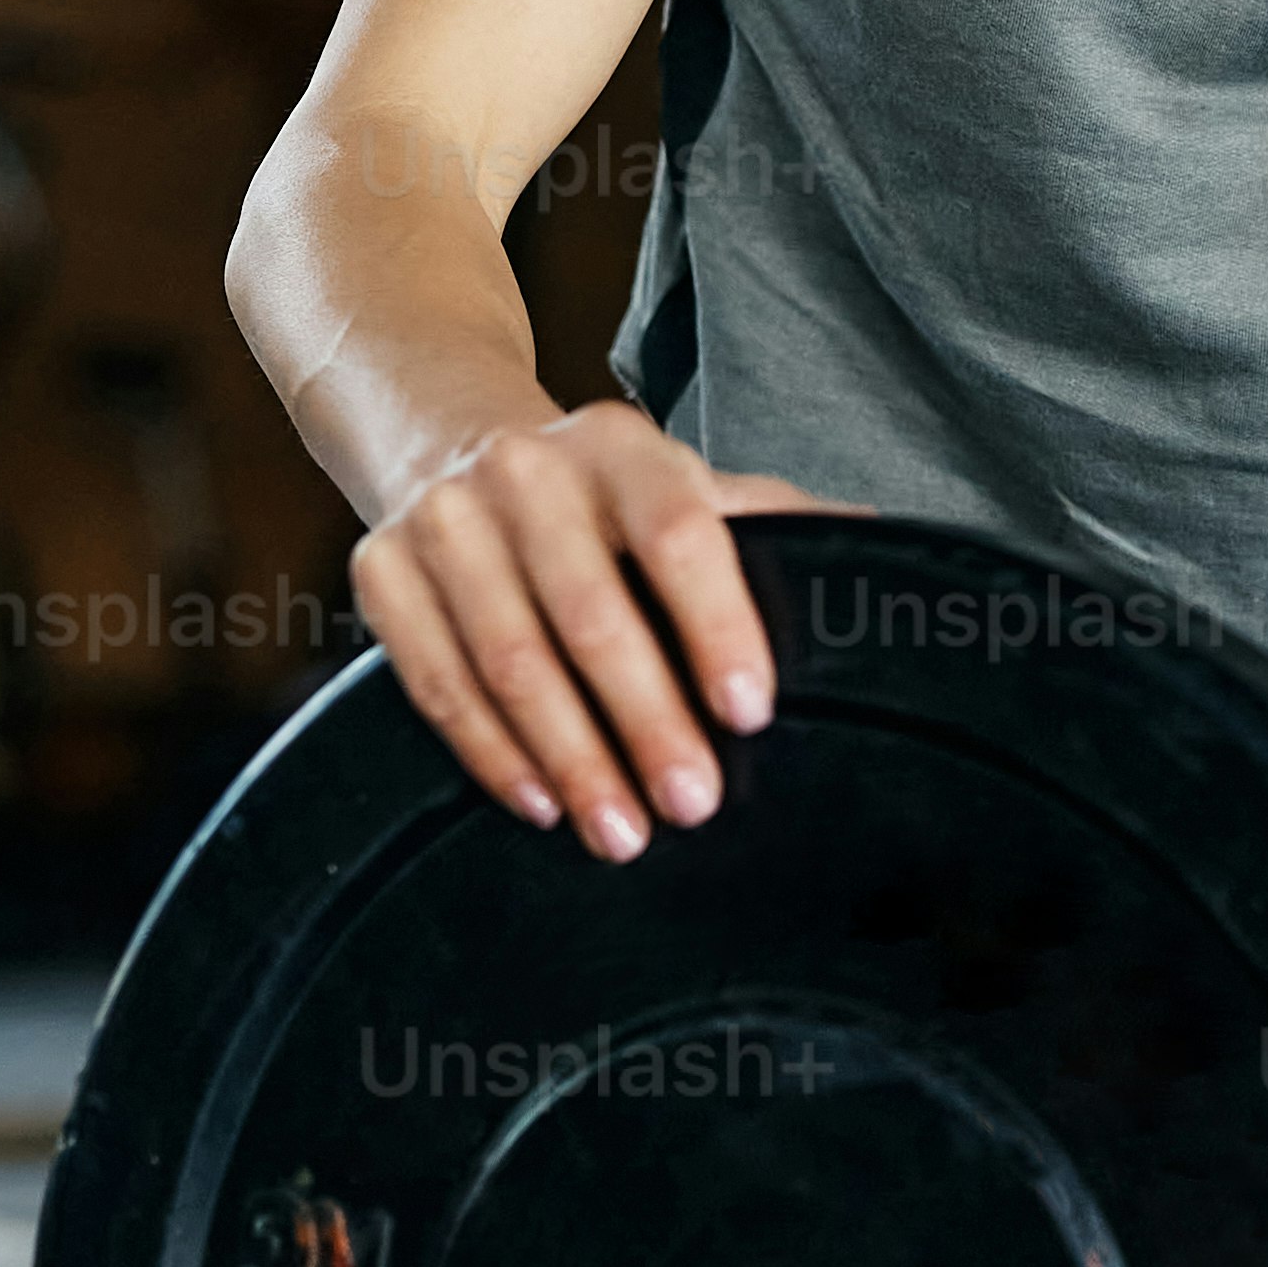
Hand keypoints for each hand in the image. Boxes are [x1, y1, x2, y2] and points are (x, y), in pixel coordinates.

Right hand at [350, 405, 840, 855]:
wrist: (445, 434)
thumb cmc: (600, 494)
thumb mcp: (685, 486)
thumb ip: (775, 525)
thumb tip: (887, 562)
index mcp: (622, 449)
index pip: (678, 533)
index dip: (716, 623)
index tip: (749, 710)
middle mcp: (526, 472)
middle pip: (590, 611)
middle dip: (645, 720)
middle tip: (692, 804)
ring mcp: (443, 519)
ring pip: (509, 658)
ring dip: (570, 758)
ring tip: (621, 832)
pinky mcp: (380, 570)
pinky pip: (435, 680)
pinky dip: (489, 752)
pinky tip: (540, 803)